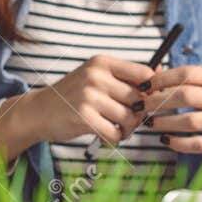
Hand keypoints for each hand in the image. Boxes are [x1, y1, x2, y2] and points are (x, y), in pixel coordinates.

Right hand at [0, 54, 152, 159]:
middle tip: (128, 122)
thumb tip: (162, 73)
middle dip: (138, 116)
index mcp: (102, 62)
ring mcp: (89, 96)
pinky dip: (114, 139)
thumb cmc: (72, 95)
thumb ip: (125, 77)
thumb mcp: (96, 77)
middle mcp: (96, 76)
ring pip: (129, 119)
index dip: (151, 92)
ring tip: (115, 129)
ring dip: (126, 130)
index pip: (145, 74)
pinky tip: (105, 136)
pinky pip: (114, 133)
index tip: (143, 102)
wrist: (38, 111)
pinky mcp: (83, 117)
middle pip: (139, 100)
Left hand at [141, 64, 201, 157]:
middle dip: (158, 101)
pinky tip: (166, 140)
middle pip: (187, 96)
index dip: (162, 79)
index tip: (145, 85)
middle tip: (142, 105)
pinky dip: (178, 143)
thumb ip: (188, 78)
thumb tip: (152, 74)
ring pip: (191, 122)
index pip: (188, 73)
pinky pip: (198, 143)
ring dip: (165, 123)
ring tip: (150, 122)